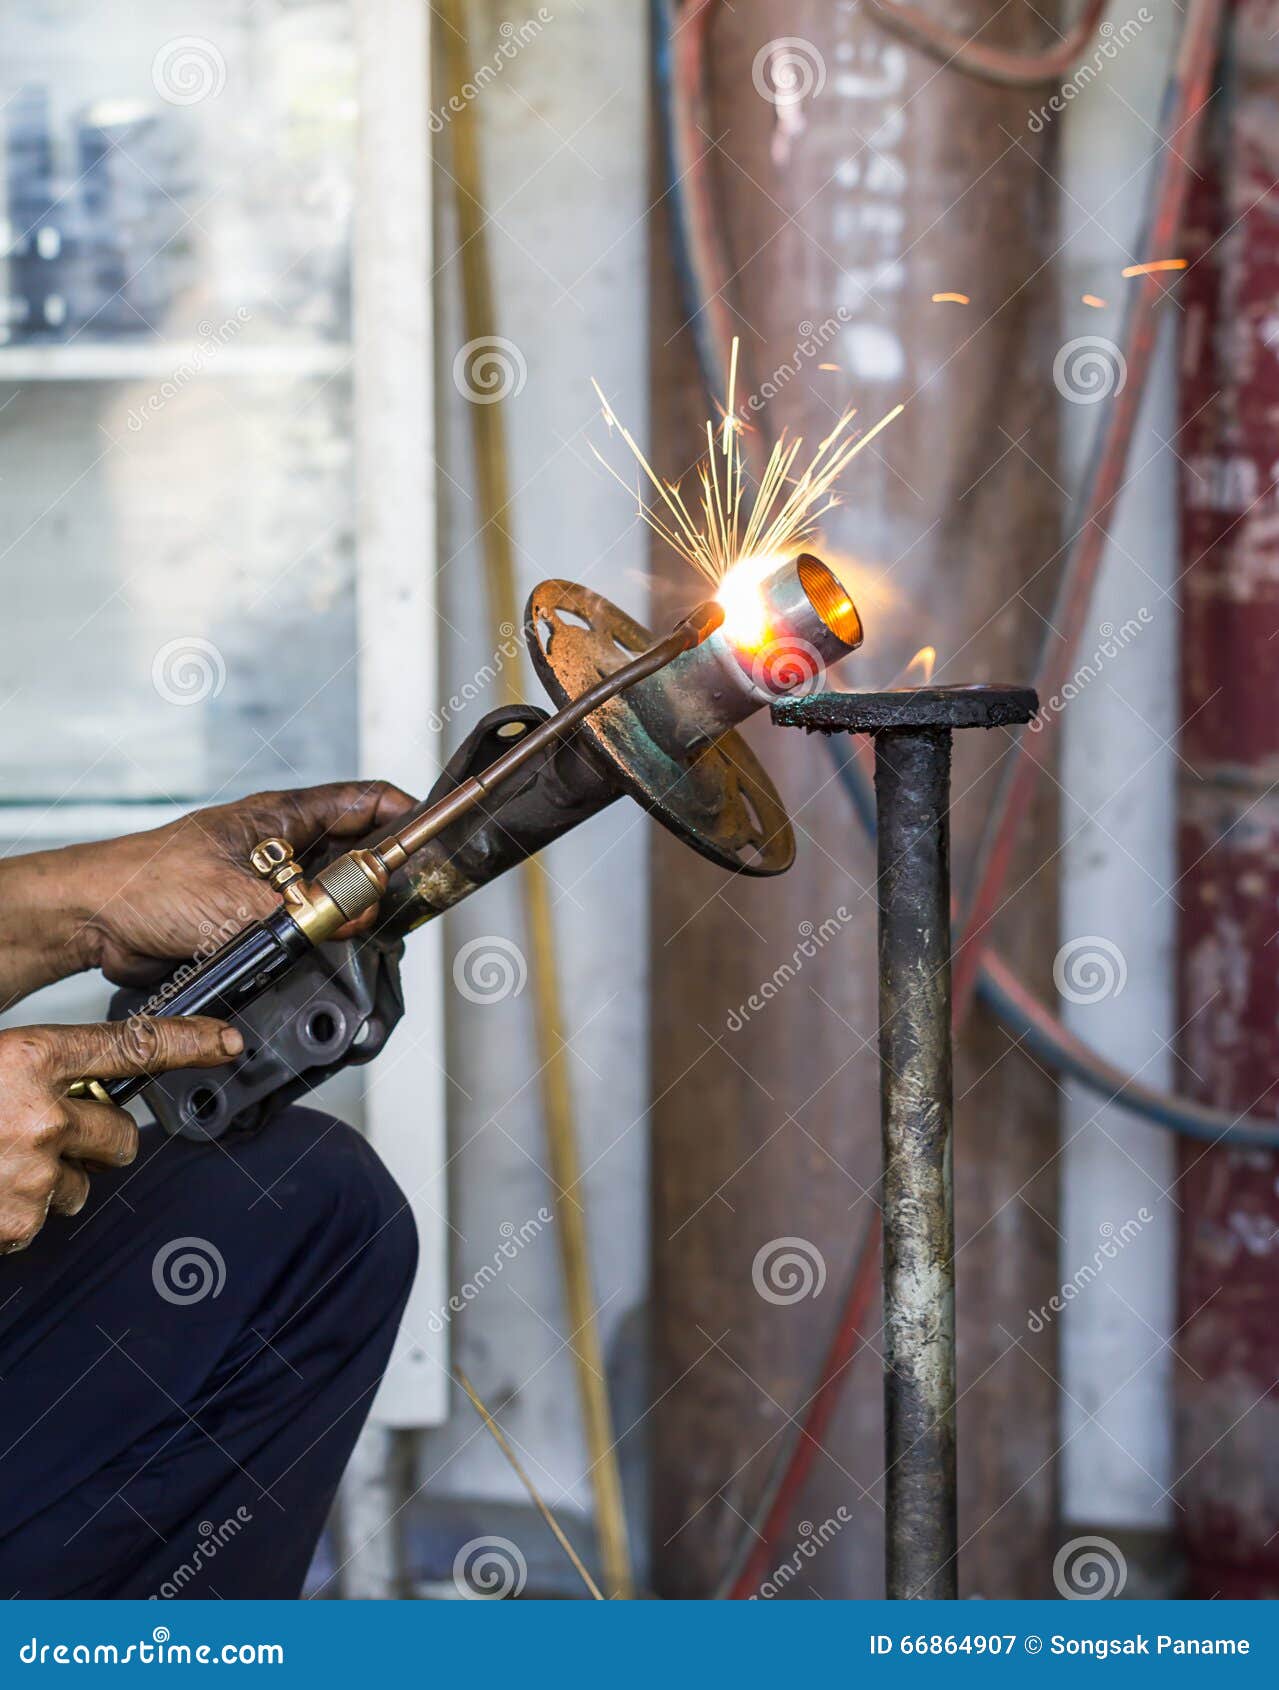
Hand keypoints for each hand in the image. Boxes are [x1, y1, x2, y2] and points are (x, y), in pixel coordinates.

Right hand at [0, 1017, 241, 1251]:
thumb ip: (43, 1069)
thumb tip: (88, 1081)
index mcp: (31, 1060)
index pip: (135, 1046)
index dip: (188, 1043)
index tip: (225, 1043)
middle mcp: (43, 1116)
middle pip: (124, 1133)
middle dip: (98, 1138)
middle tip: (42, 1134)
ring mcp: (35, 1174)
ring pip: (85, 1182)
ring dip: (53, 1177)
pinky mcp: (21, 1223)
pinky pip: (47, 1217)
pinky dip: (22, 1209)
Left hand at [75, 782, 413, 986]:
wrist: (96, 921)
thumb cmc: (147, 883)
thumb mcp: (238, 897)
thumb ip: (306, 910)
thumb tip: (362, 915)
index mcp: (281, 816)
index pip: (362, 800)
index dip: (404, 812)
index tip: (434, 835)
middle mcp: (282, 846)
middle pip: (357, 851)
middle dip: (386, 875)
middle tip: (409, 900)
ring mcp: (270, 883)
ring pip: (334, 895)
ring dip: (353, 915)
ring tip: (374, 933)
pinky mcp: (255, 920)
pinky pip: (306, 929)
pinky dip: (324, 942)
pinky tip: (334, 955)